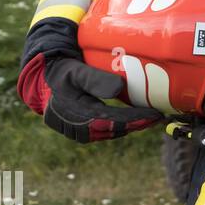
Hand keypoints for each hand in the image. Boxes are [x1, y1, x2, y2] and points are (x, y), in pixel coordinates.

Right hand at [42, 56, 165, 143]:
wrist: (46, 79)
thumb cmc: (64, 72)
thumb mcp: (77, 71)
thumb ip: (96, 79)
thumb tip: (119, 89)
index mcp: (74, 112)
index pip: (111, 121)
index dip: (135, 120)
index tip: (155, 115)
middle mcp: (74, 127)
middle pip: (112, 130)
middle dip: (137, 125)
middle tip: (158, 118)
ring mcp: (74, 131)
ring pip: (108, 133)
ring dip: (130, 128)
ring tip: (150, 119)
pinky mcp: (78, 131)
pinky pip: (103, 132)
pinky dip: (119, 127)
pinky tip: (134, 121)